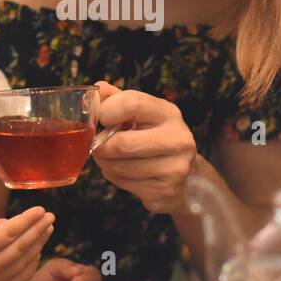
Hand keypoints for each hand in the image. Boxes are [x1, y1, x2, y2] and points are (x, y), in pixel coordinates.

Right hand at [0, 206, 53, 280]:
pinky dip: (32, 265)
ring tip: (47, 229)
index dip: (27, 220)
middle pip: (21, 247)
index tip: (40, 209)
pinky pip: (20, 278)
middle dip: (38, 230)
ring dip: (39, 244)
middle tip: (50, 215)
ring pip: (24, 262)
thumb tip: (9, 224)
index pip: (10, 232)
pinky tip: (37, 252)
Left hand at [91, 81, 197, 215]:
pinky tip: (122, 172)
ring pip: (120, 167)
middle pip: (123, 143)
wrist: (184, 175)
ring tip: (108, 158)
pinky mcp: (165, 191)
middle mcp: (178, 139)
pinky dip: (114, 178)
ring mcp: (175, 168)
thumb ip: (118, 99)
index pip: (132, 103)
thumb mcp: (142, 113)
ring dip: (105, 163)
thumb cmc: (155, 137)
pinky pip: (124, 184)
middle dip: (101, 146)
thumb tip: (97, 89)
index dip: (107, 111)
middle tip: (97, 145)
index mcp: (169, 114)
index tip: (102, 118)